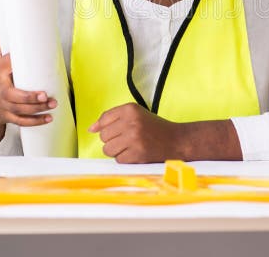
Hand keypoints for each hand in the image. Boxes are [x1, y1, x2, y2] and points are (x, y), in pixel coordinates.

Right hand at [0, 36, 56, 146]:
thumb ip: (0, 42)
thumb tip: (9, 20)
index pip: (8, 65)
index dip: (18, 64)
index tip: (34, 61)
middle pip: (14, 96)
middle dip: (30, 97)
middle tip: (46, 95)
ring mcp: (3, 105)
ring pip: (20, 110)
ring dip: (38, 109)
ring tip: (53, 104)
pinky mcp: (7, 116)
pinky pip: (21, 121)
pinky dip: (35, 121)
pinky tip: (48, 118)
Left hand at [89, 102, 241, 162]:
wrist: (177, 140)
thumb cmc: (154, 128)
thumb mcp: (135, 115)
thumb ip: (111, 118)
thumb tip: (91, 129)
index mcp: (130, 109)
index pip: (103, 120)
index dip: (109, 128)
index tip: (121, 129)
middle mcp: (131, 122)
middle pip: (103, 136)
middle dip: (114, 140)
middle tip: (129, 139)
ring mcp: (134, 138)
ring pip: (108, 149)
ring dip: (117, 151)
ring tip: (131, 146)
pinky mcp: (137, 153)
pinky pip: (118, 160)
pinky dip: (126, 159)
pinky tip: (137, 153)